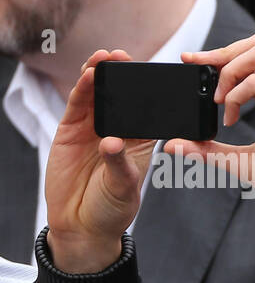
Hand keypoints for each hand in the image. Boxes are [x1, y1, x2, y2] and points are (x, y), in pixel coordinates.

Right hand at [45, 50, 157, 272]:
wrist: (82, 225)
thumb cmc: (113, 208)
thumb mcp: (123, 187)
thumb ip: (118, 164)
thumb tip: (111, 142)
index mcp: (141, 141)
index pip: (148, 110)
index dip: (150, 92)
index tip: (156, 74)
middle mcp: (118, 130)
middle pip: (121, 96)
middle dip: (123, 75)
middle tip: (124, 56)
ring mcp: (93, 128)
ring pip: (97, 95)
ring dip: (100, 74)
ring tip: (105, 57)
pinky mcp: (70, 131)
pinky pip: (77, 105)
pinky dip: (81, 89)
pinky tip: (88, 74)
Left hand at [169, 33, 254, 248]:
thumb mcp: (246, 160)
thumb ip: (212, 149)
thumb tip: (175, 145)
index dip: (227, 52)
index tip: (196, 62)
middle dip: (223, 53)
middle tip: (201, 72)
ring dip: (229, 69)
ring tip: (219, 99)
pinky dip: (233, 95)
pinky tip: (229, 117)